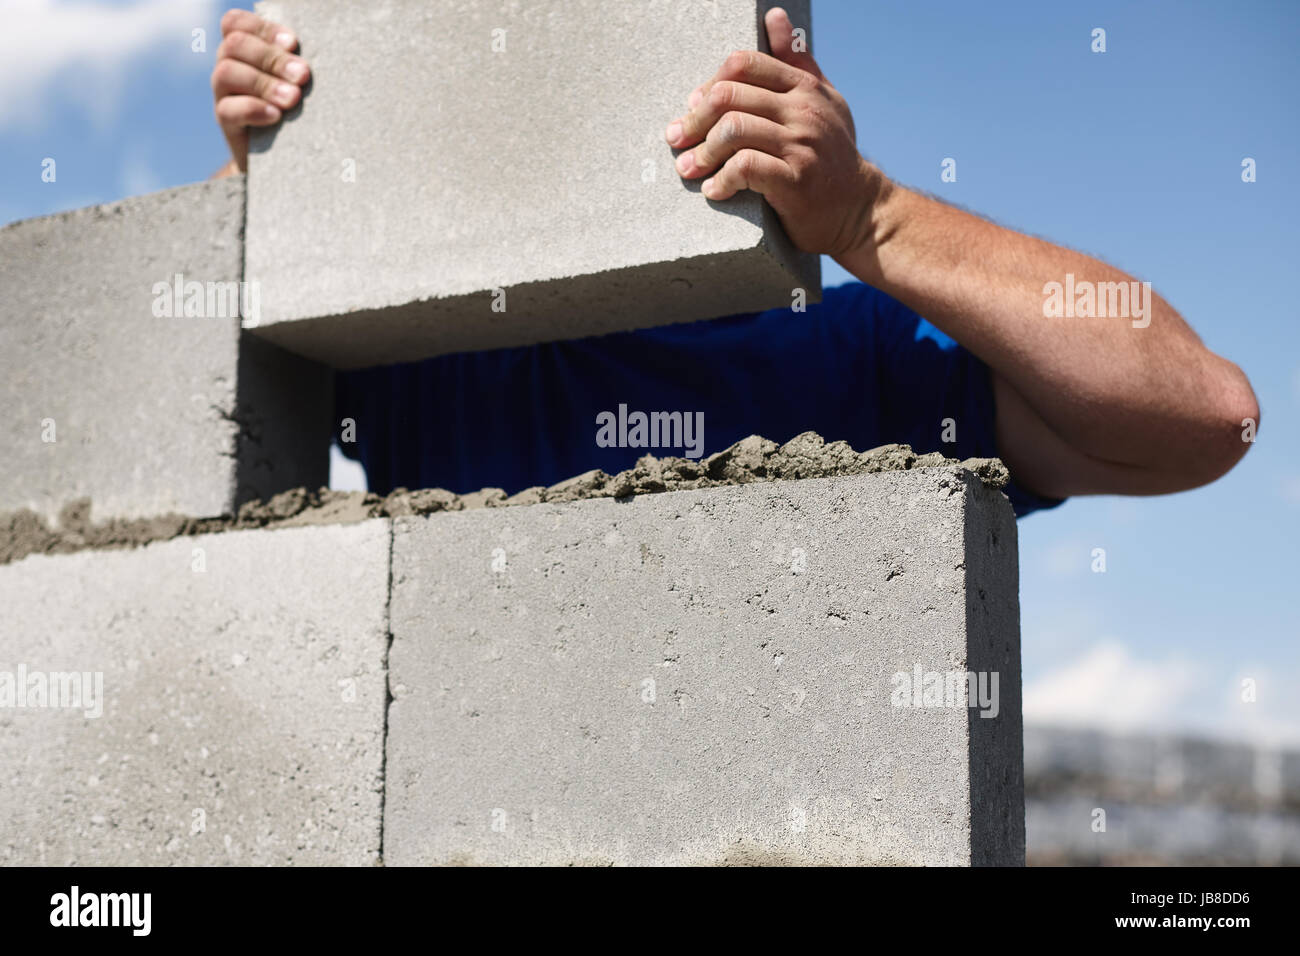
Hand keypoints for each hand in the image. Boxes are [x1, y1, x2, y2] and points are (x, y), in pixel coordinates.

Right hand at [210, 9, 310, 173]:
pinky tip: (276, 116)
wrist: (288, 159)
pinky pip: (228, 109)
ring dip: (263, 83)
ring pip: (226, 73)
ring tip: (293, 99)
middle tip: (303, 76)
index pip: (236, 23)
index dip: (262, 28)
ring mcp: (224, 94)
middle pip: (234, 45)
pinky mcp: (226, 122)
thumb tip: (312, 62)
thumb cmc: (301, 112)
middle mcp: (229, 66)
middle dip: (272, 58)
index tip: (294, 43)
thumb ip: (297, 66)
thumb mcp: (298, 84)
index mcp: (245, 50)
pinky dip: (254, 109)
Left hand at [665, 6, 882, 258]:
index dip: (708, 85)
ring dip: (702, 152)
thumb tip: (774, 17)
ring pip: (732, 130)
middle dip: (694, 120)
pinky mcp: (795, 181)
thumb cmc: (831, 154)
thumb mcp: (822, 101)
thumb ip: (795, 62)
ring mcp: (800, 145)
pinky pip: (744, 167)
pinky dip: (721, 180)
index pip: (743, 64)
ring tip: (690, 168)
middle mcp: (803, 110)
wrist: (859, 208)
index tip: (693, 108)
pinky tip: (714, 189)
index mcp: (804, 87)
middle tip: (678, 141)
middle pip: (729, 96)